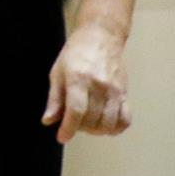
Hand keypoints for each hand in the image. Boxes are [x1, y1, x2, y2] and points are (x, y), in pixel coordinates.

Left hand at [43, 22, 130, 143]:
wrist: (101, 37)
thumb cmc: (75, 54)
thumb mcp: (57, 72)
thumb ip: (54, 99)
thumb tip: (48, 120)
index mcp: (78, 79)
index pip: (76, 111)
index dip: (68, 128)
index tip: (62, 138)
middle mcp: (98, 86)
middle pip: (92, 120)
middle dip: (79, 128)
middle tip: (72, 122)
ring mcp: (114, 90)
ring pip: (108, 123)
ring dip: (96, 131)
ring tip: (87, 123)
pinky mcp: (125, 93)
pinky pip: (125, 120)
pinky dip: (115, 128)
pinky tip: (105, 124)